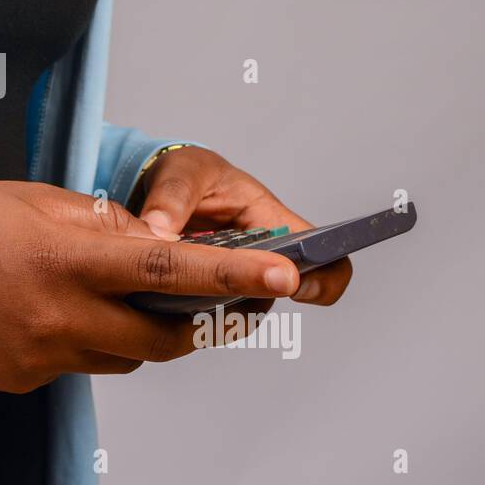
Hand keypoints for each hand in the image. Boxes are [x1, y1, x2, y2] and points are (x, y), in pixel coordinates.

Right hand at [0, 181, 301, 392]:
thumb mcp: (36, 200)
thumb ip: (102, 227)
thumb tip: (154, 246)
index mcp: (65, 256)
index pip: (167, 272)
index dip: (231, 277)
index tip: (285, 276)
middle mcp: (58, 314)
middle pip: (161, 339)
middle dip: (199, 326)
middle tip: (222, 305)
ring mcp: (40, 355)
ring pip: (123, 357)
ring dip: (136, 331)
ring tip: (108, 292)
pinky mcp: (23, 380)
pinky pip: (79, 365)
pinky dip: (84, 340)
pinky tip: (48, 309)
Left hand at [137, 147, 352, 305]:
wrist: (162, 188)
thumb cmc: (189, 174)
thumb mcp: (183, 171)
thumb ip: (173, 196)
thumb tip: (160, 229)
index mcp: (268, 218)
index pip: (319, 250)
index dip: (323, 275)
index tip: (294, 286)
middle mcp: (259, 255)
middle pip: (276, 291)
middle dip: (252, 299)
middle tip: (215, 295)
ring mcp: (233, 279)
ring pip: (239, 308)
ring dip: (213, 307)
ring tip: (179, 292)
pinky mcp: (204, 293)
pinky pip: (206, 312)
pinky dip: (188, 309)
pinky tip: (163, 300)